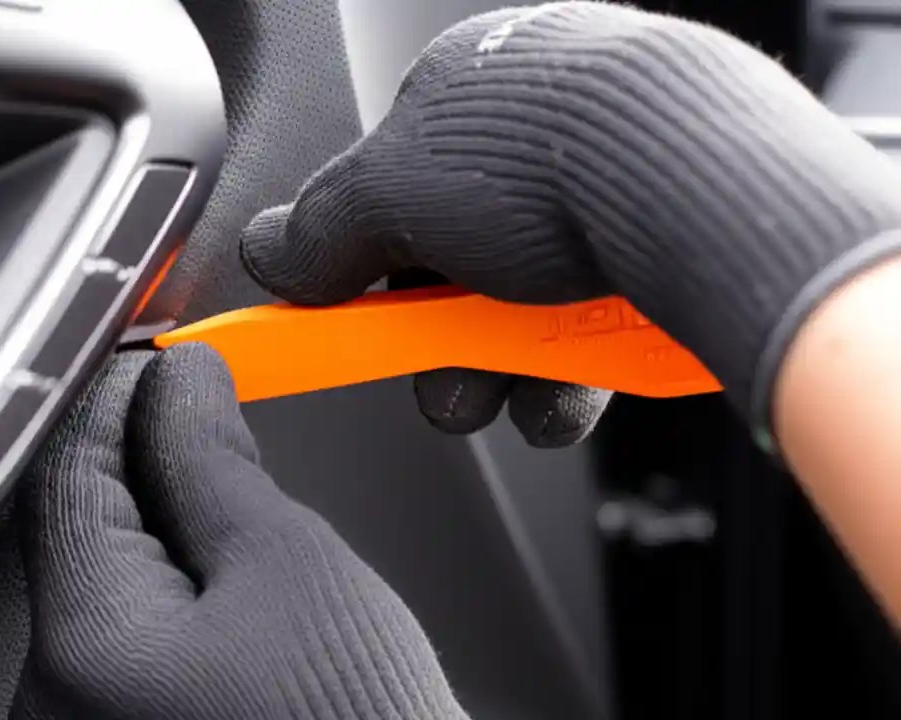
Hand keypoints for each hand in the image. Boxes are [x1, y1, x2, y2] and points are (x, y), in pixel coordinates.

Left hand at [13, 344, 468, 719]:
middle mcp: (52, 707)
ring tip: (242, 531)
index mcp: (86, 649)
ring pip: (103, 590)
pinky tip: (228, 599)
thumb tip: (182, 387)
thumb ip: (214, 464)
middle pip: (75, 534)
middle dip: (142, 469)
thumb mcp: (294, 570)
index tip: (163, 369)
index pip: (65, 473)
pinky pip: (125, 647)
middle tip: (214, 434)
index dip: (118, 399)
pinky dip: (170, 602)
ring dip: (162, 536)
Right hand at [240, 2, 900, 434]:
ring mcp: (603, 192)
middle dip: (438, 348)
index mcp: (464, 93)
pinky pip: (592, 328)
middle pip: (454, 270)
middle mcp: (535, 137)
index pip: (388, 198)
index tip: (351, 332)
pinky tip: (567, 393)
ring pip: (524, 314)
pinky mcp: (658, 250)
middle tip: (444, 384)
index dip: (367, 276)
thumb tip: (262, 250)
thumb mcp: (388, 189)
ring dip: (501, 375)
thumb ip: (315, 229)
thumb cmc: (551, 150)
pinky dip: (570, 374)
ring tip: (512, 398)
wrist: (701, 188)